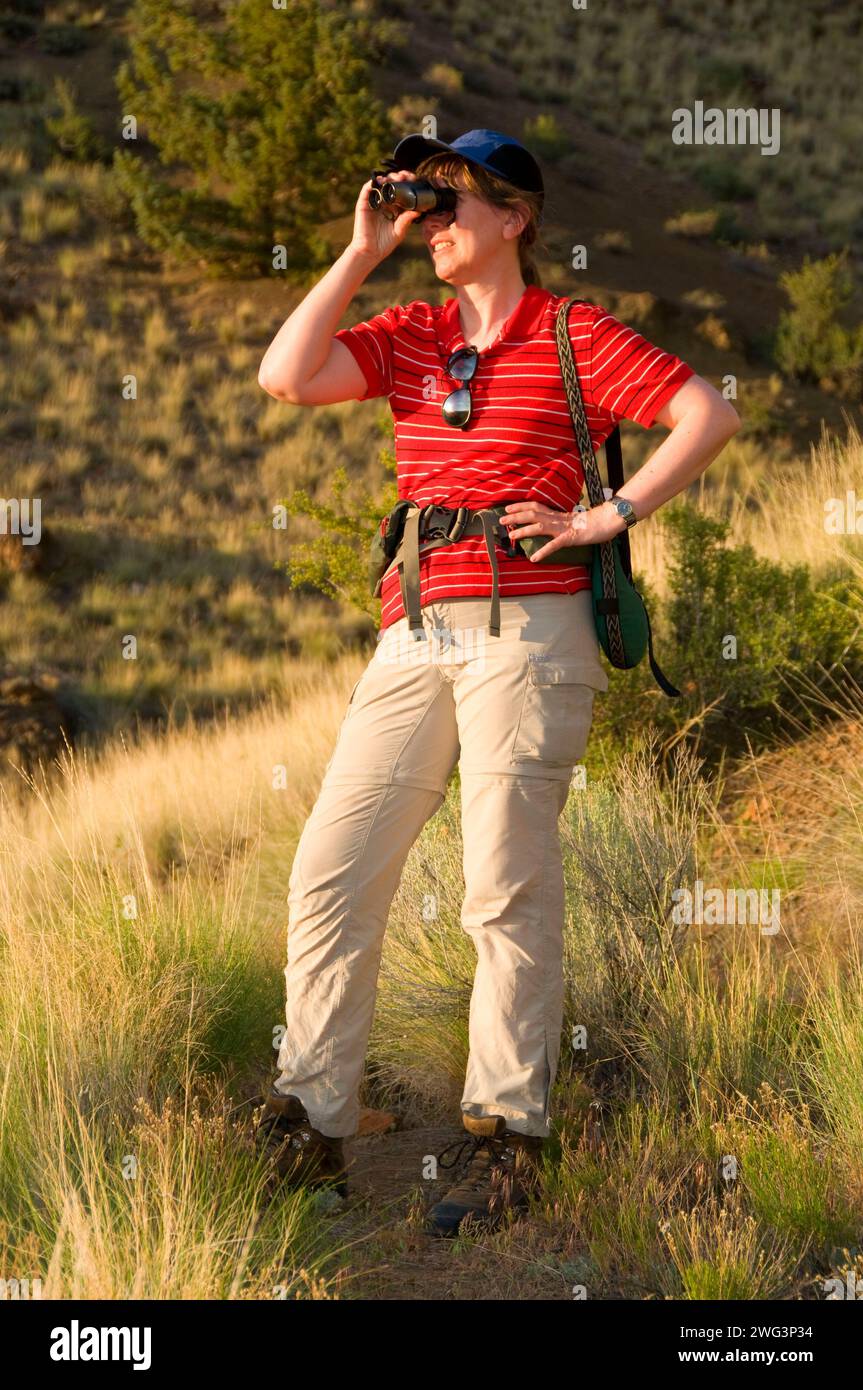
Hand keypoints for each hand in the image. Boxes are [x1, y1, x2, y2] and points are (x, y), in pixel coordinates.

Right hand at [348, 169, 421, 266]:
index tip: (413, 179)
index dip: (406, 183)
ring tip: (395, 178)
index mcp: (393, 208)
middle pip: (391, 184)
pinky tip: (382, 181)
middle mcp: (383, 203)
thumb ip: (407, 220)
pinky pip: (367, 189)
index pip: (400, 191)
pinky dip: (374, 182)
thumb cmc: (384, 244)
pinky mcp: (363, 204)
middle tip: (405, 177)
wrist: (370, 252)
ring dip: (388, 177)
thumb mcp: (400, 231)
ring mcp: (373, 202)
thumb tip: (419, 210)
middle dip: (398, 177)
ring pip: (380, 183)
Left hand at [500, 499, 626, 560]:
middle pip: (532, 514)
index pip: (535, 506)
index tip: (508, 508)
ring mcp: (563, 528)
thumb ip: (560, 523)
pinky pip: (555, 545)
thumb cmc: (591, 523)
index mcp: (557, 514)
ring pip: (539, 526)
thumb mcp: (572, 521)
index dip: (520, 506)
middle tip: (501, 519)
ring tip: (511, 536)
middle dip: (515, 516)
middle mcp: (557, 518)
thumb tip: (550, 525)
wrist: (607, 521)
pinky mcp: (570, 538)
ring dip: (523, 531)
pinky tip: (534, 558)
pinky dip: (543, 551)